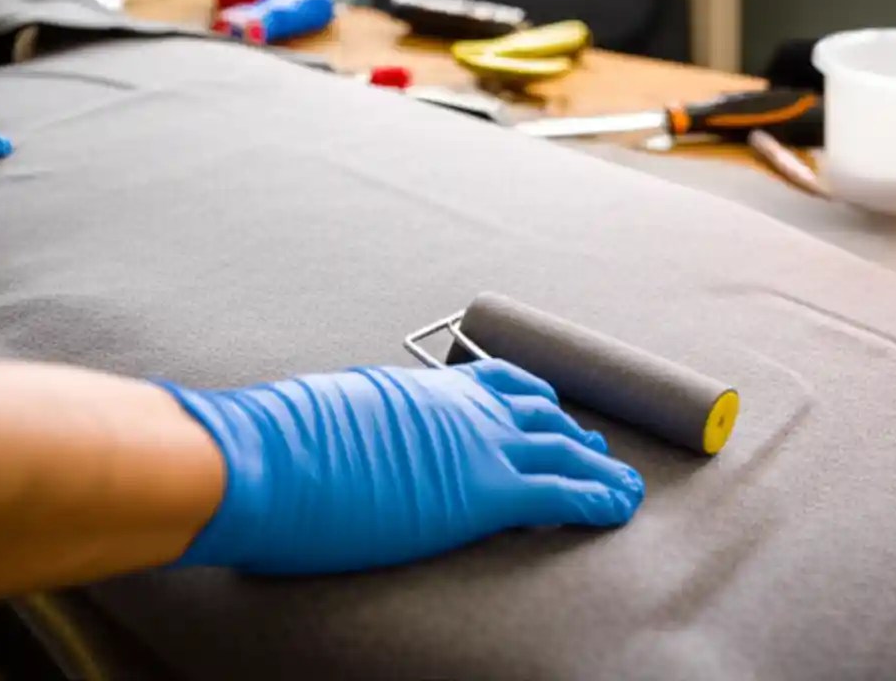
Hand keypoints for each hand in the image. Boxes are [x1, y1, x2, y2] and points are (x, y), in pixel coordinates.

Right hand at [160, 360, 645, 574]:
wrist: (270, 459)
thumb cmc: (277, 442)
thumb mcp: (329, 411)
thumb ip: (362, 418)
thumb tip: (356, 428)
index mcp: (423, 390)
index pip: (494, 387)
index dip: (530, 401)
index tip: (548, 411)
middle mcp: (460, 410)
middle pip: (538, 415)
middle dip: (573, 434)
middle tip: (598, 448)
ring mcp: (477, 446)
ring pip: (563, 450)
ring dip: (601, 468)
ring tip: (625, 483)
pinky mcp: (485, 492)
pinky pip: (562, 493)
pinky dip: (599, 499)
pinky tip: (620, 508)